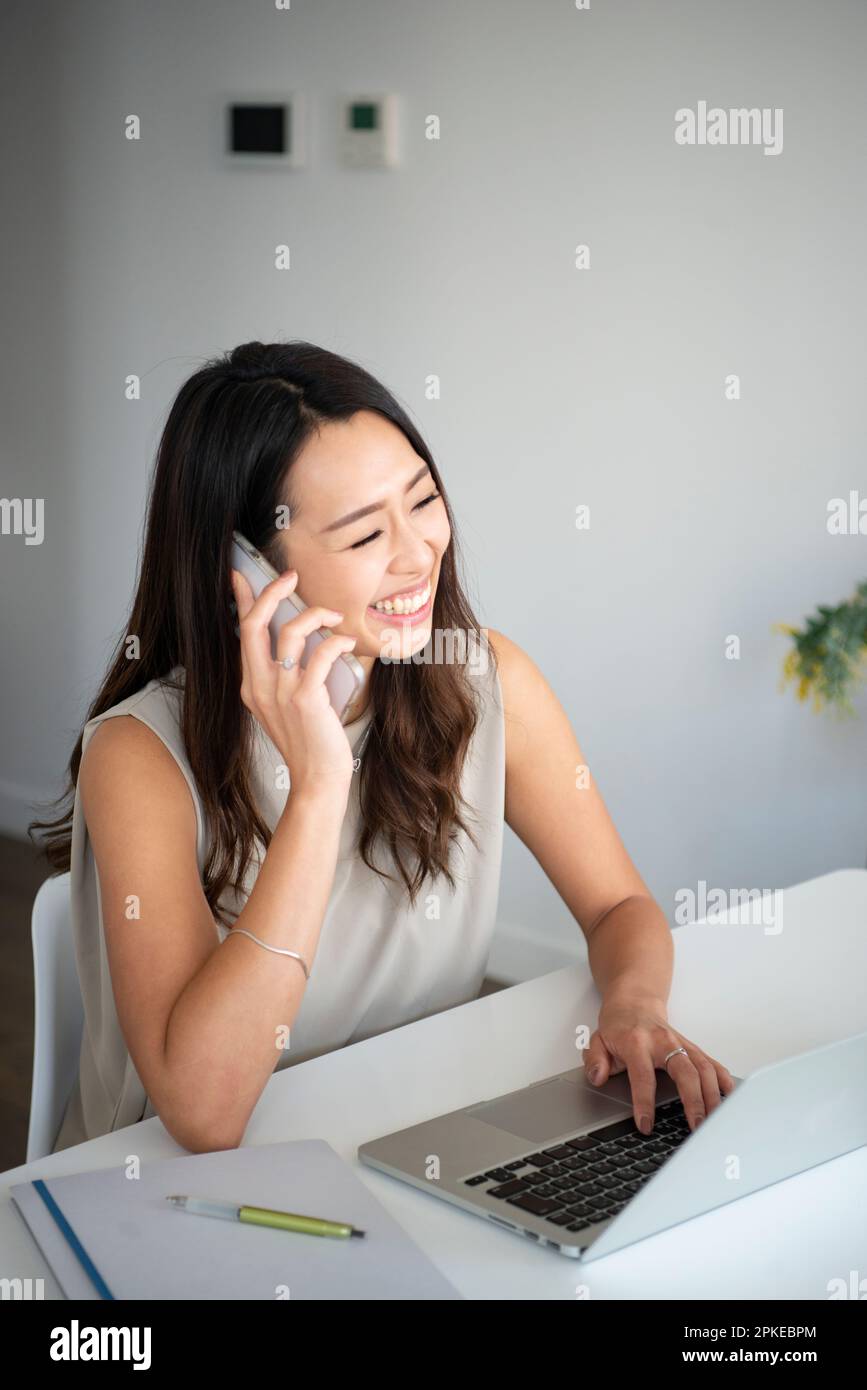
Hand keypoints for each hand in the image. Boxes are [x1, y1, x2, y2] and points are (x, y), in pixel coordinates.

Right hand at [231, 567, 358, 796]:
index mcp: (252, 686)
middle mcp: (260, 686)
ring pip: (289, 632)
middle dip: (270, 592)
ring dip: (314, 614)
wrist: (318, 780)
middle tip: (290, 577)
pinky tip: (347, 643)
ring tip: (333, 616)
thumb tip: (308, 644)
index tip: (242, 576)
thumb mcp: (288, 708)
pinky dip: (336, 641)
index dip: (242, 601)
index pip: (242, 633)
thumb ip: (288, 679)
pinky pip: (320, 654)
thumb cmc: (311, 743)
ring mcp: (280, 692)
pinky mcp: (305, 698)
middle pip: (254, 624)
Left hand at [583, 992, 735, 1134]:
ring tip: (714, 1120)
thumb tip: (598, 1077)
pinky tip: (729, 1096)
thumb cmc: (617, 1026)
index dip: (644, 1102)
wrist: (634, 1003)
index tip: (646, 1125)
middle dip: (692, 1101)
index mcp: (636, 1042)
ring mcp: (681, 1044)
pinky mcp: (692, 1047)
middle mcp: (663, 1042)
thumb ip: (594, 1060)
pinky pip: (712, 1063)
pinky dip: (723, 1079)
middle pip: (685, 1071)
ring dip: (712, 1095)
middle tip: (695, 1127)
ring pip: (703, 1068)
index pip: (642, 1076)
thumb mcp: (597, 1041)